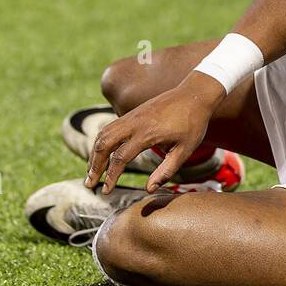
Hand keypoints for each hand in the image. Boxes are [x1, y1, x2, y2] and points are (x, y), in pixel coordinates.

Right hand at [85, 74, 222, 193]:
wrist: (195, 95)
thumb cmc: (193, 124)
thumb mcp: (185, 151)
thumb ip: (166, 171)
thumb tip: (149, 189)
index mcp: (147, 134)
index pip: (120, 158)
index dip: (110, 177)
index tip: (106, 191)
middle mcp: (134, 123)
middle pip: (103, 145)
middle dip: (94, 166)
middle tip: (89, 185)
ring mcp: (131, 116)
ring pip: (102, 135)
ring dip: (94, 154)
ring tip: (92, 173)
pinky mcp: (131, 113)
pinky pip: (109, 128)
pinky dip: (100, 142)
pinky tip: (100, 155)